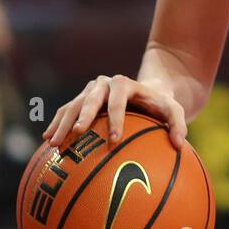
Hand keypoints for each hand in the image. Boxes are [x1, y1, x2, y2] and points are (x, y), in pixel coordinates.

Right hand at [42, 74, 190, 149]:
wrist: (144, 92)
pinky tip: (48, 142)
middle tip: (78, 135)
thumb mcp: (174, 110)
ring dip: (63, 124)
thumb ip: (179, 123)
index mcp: (124, 84)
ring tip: (55, 144)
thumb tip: (180, 144)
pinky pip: (65, 113)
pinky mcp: (80, 100)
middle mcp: (103, 84)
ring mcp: (89, 91)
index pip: (119, 100)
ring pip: (73, 106)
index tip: (114, 139)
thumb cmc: (159, 104)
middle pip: (90, 100)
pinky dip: (56, 125)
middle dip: (83, 117)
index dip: (116, 118)